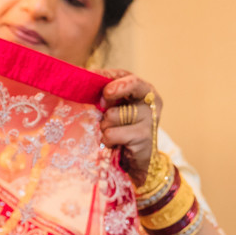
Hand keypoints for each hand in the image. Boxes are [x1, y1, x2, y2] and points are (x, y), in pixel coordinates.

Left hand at [97, 68, 161, 186]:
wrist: (138, 158)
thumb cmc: (124, 128)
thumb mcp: (117, 108)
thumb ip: (106, 93)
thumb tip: (84, 76)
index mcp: (146, 91)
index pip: (130, 77)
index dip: (112, 78)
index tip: (98, 83)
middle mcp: (151, 102)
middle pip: (133, 85)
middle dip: (113, 89)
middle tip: (102, 100)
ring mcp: (149, 119)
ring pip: (112, 114)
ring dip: (104, 125)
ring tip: (112, 131)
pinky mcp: (143, 137)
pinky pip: (112, 133)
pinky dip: (107, 139)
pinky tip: (114, 143)